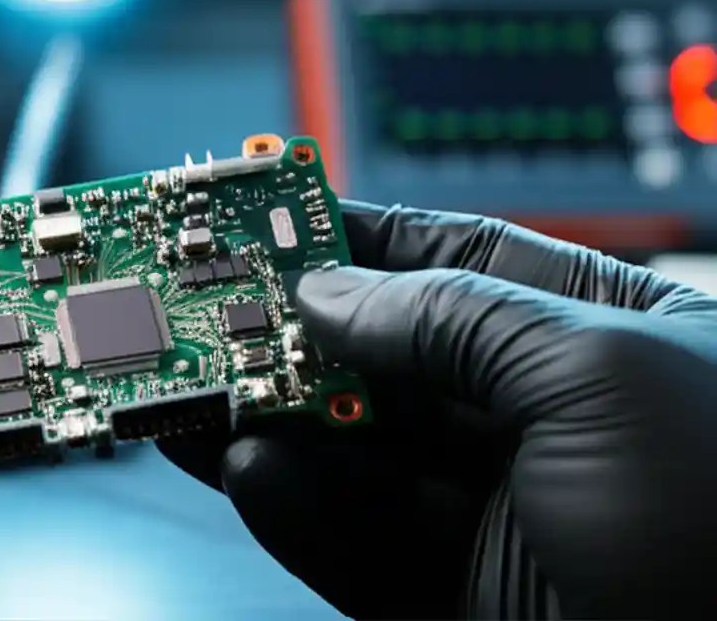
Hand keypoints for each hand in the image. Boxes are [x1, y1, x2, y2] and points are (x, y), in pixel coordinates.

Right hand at [161, 202, 716, 618]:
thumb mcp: (600, 378)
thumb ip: (454, 318)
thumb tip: (332, 293)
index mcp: (602, 338)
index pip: (455, 257)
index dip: (355, 234)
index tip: (267, 217)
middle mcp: (541, 419)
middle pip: (381, 354)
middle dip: (291, 329)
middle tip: (206, 304)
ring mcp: (492, 511)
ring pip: (349, 450)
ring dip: (268, 418)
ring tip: (199, 387)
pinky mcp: (451, 592)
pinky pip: (346, 540)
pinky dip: (289, 508)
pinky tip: (251, 470)